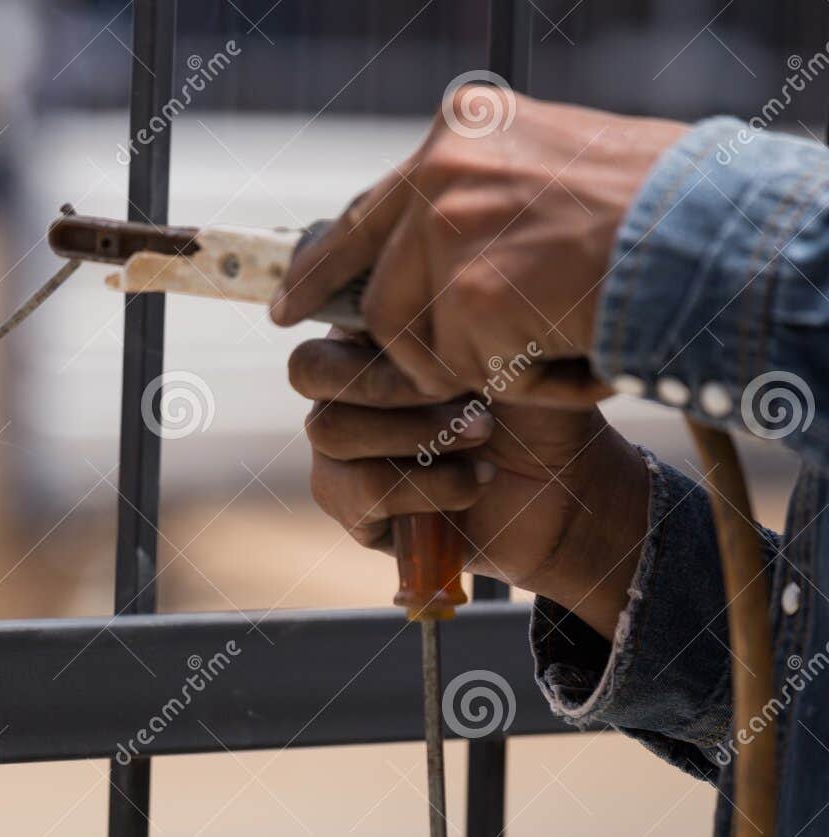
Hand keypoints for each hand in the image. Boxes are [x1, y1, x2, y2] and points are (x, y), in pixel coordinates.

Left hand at [273, 92, 685, 406]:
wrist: (716, 238)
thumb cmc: (659, 215)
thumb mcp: (555, 173)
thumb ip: (482, 201)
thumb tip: (417, 246)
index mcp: (461, 133)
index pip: (362, 214)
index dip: (324, 270)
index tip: (288, 306)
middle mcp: (440, 173)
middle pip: (378, 293)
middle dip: (406, 342)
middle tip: (447, 369)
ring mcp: (448, 233)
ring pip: (414, 344)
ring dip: (476, 365)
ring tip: (552, 336)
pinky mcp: (467, 297)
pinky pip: (458, 375)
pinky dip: (514, 383)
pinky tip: (567, 350)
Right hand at [291, 335, 649, 637]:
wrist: (564, 484)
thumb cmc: (532, 401)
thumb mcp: (496, 341)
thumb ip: (443, 310)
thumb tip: (406, 293)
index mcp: (362, 336)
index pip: (317, 307)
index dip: (357, 317)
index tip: (419, 329)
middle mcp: (339, 390)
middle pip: (309, 369)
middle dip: (386, 380)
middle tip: (460, 390)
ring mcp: (337, 451)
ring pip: (332, 430)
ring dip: (416, 433)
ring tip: (482, 436)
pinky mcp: (352, 507)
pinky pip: (364, 489)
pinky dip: (429, 485)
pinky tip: (478, 479)